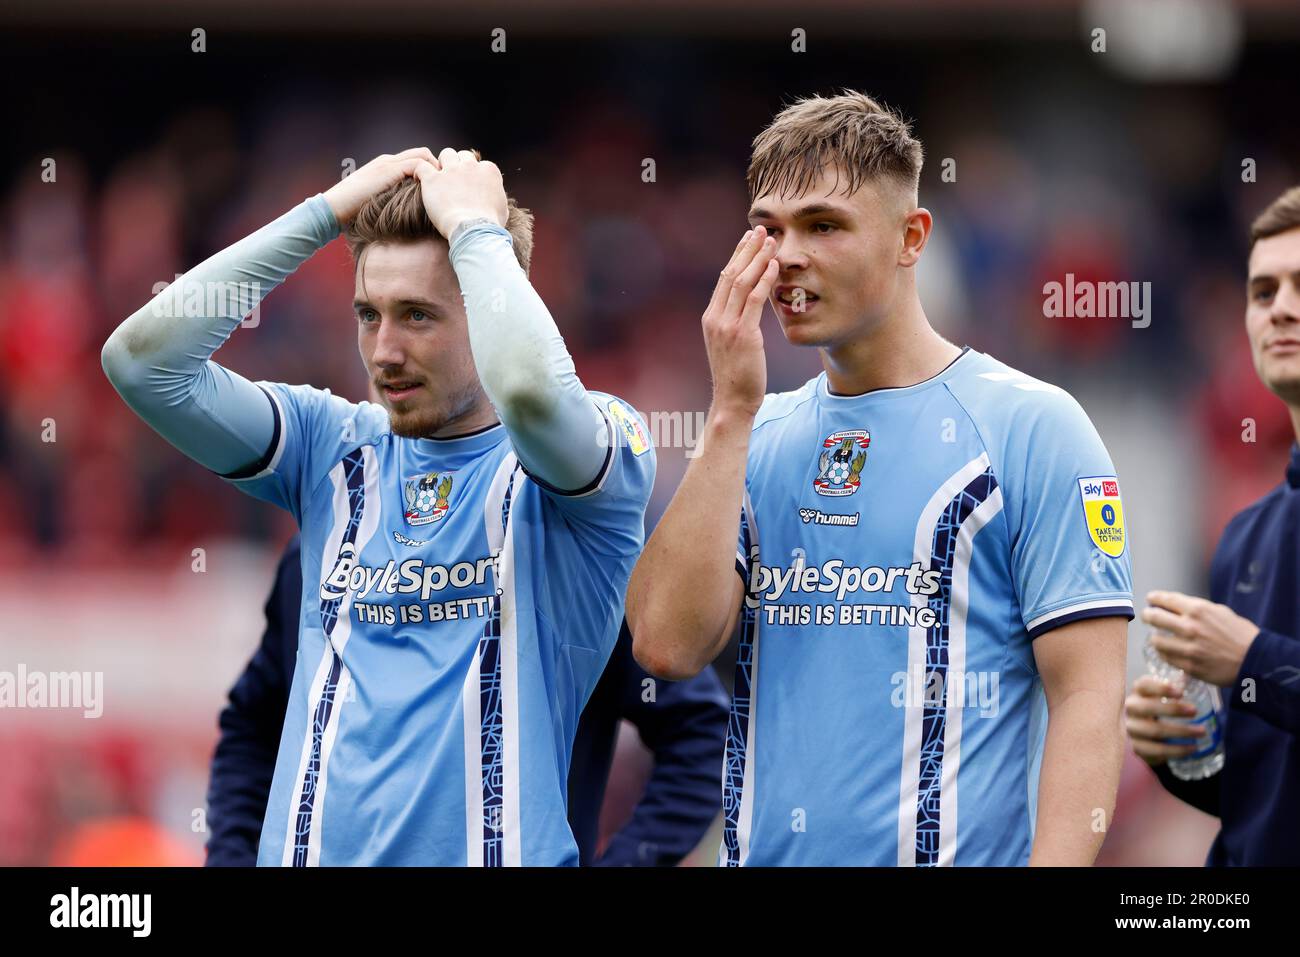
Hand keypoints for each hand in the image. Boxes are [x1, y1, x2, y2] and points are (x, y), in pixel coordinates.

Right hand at [322, 147, 437, 225]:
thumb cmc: (351, 211)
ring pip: (423, 156)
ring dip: (437, 170)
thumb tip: (408, 213)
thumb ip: (392, 200)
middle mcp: (389, 161)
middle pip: (423, 154)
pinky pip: (417, 164)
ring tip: (447, 188)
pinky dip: (429, 174)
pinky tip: (436, 191)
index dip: (431, 170)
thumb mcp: (377, 202)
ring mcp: (388, 164)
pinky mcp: (388, 171)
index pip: (416, 159)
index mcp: (386, 167)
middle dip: (438, 167)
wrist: (333, 207)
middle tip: (450, 186)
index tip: (443, 186)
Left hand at [412, 148, 507, 240]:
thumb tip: (494, 197)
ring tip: (439, 179)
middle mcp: (470, 166)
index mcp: (489, 171)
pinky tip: (420, 180)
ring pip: (446, 155)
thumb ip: (496, 196)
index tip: (470, 187)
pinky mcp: (433, 179)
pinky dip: (420, 171)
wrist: (473, 231)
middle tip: (454, 181)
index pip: (479, 164)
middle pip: (462, 156)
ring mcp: (451, 171)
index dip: (474, 175)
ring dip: (443, 164)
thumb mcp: (502, 209)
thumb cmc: (489, 225)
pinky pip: (421, 166)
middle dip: (458, 165)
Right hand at [702, 227, 778, 416]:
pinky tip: (775, 266)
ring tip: (771, 241)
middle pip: (730, 274)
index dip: (737, 256)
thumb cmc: (736, 376)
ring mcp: (727, 326)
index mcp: (711, 318)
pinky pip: (754, 300)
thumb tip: (746, 309)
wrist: (732, 402)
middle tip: (761, 230)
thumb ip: (735, 324)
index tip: (749, 239)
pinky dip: (764, 280)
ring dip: (757, 258)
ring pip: (741, 282)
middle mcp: (715, 318)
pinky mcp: (742, 334)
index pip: (724, 279)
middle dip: (746, 250)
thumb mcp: (730, 345)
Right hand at [1125, 675, 1202, 766]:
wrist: (1146, 736)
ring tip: (1201, 732)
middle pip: (1148, 708)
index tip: (1181, 692)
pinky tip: (1192, 748)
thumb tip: (1191, 677)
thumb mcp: (1163, 697)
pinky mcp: (1137, 748)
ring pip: (1154, 731)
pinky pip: (1157, 751)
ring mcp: (1132, 729)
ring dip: (1181, 732)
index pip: (1143, 686)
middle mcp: (1131, 710)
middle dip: (1173, 709)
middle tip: (1195, 711)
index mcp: (1138, 693)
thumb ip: (1175, 689)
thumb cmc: (1160, 710)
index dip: (1160, 688)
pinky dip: (1177, 750)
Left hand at [1141, 590, 1258, 686]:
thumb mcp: (1221, 612)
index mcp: (1198, 610)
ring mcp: (1188, 647)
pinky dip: (1164, 653)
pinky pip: (1166, 658)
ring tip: (1158, 637)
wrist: (1256, 660)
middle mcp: (1190, 627)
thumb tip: (1177, 606)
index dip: (1155, 598)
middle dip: (1148, 616)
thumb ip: (1198, 609)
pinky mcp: (1189, 665)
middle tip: (1148, 617)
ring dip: (1155, 638)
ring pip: (1155, 640)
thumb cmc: (1240, 635)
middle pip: (1153, 617)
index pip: (1165, 599)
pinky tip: (1167, 651)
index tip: (1151, 599)